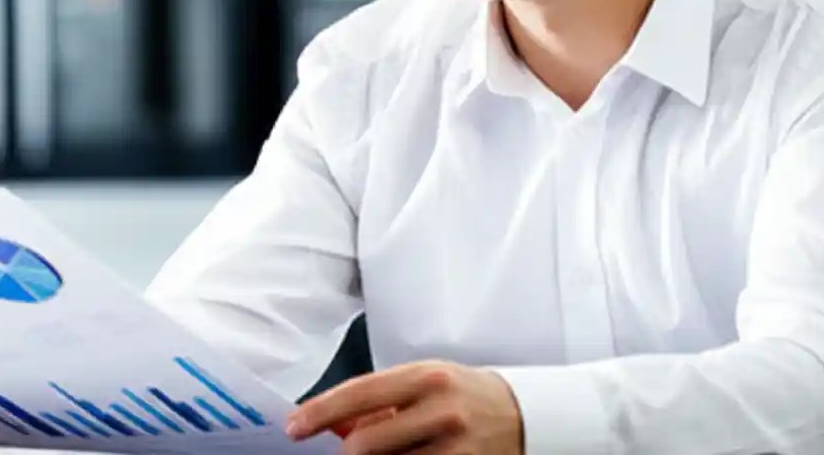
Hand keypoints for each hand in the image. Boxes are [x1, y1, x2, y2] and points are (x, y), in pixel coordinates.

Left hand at [286, 359, 523, 454]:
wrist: (528, 415)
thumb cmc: (465, 394)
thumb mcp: (424, 383)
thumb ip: (380, 402)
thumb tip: (334, 424)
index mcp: (426, 377)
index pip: (359, 393)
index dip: (320, 412)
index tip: (295, 427)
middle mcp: (442, 410)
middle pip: (367, 443)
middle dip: (346, 453)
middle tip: (343, 451)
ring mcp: (457, 447)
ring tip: (382, 453)